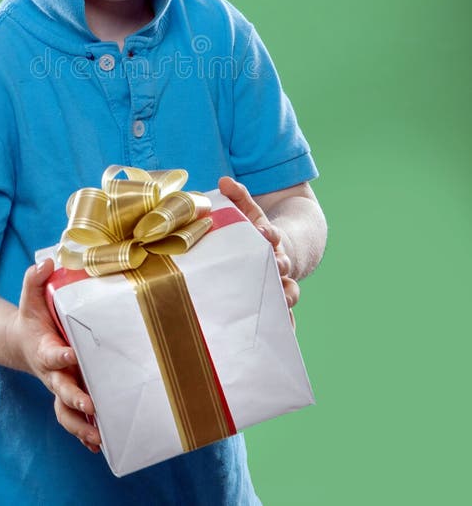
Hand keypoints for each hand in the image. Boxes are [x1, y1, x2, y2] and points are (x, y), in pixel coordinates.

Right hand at [11, 259, 100, 452]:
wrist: (20, 342)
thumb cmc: (32, 318)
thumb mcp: (30, 297)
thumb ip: (34, 279)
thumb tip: (46, 261)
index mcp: (44, 348)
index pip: (53, 353)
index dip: (62, 355)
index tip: (72, 354)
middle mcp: (51, 371)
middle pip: (61, 388)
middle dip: (75, 397)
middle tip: (91, 405)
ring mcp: (59, 385)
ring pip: (65, 411)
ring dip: (80, 425)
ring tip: (98, 438)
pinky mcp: (66, 393)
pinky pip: (72, 418)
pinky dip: (83, 433)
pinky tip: (99, 444)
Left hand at [218, 176, 299, 326]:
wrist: (274, 253)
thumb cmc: (254, 232)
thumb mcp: (247, 212)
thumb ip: (238, 195)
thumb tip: (224, 180)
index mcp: (270, 239)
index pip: (273, 234)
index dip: (270, 232)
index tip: (264, 231)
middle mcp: (279, 261)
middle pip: (284, 264)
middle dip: (280, 265)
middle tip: (274, 267)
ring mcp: (280, 282)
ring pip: (290, 290)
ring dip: (287, 295)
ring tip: (282, 303)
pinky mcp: (276, 300)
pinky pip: (284, 314)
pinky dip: (286, 323)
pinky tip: (284, 333)